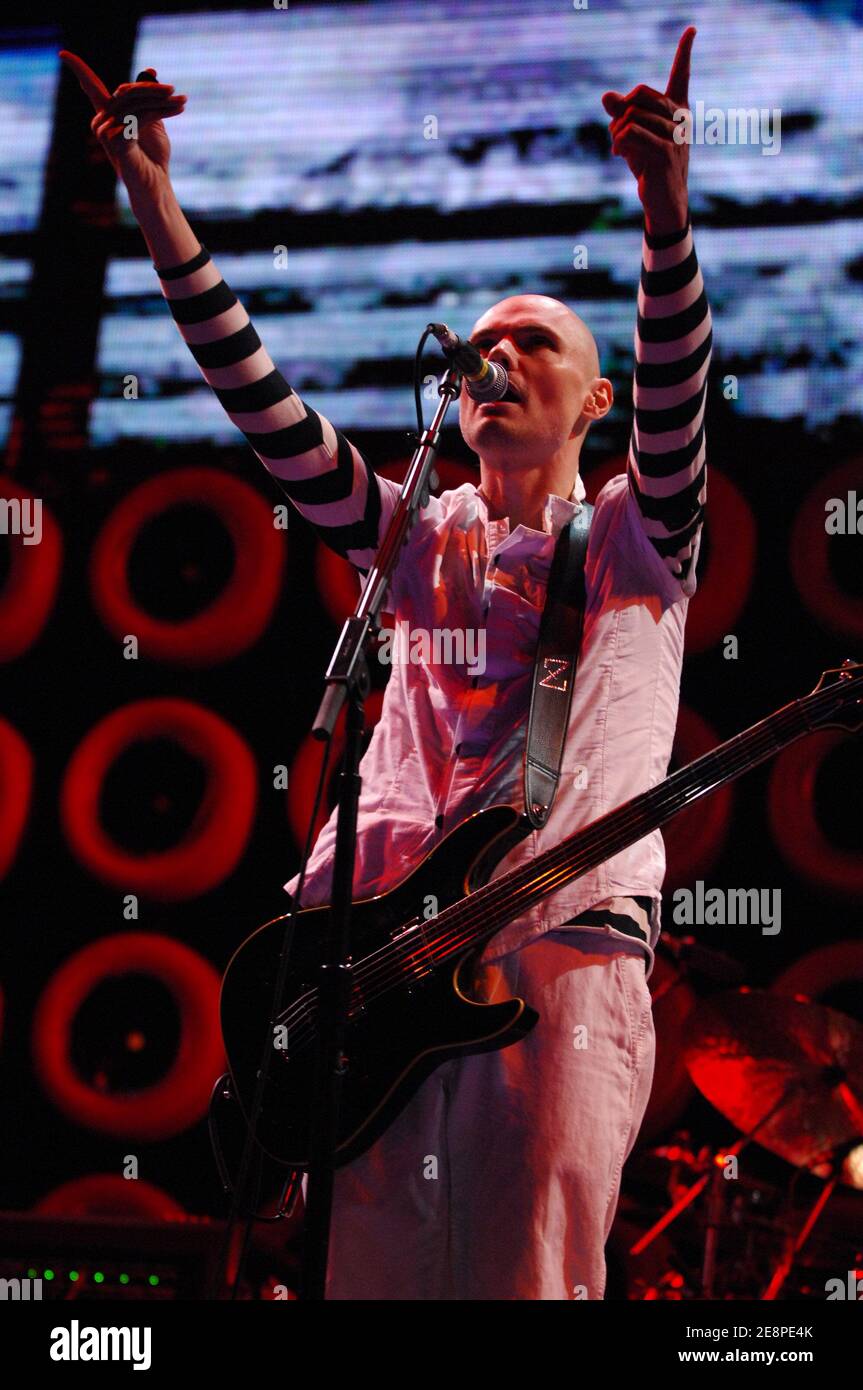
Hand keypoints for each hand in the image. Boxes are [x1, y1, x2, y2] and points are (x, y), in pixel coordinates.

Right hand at [60, 50, 186, 204]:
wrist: (156, 185)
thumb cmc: (153, 157)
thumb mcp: (153, 121)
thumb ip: (148, 98)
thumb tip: (149, 70)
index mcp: (108, 114)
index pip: (90, 87)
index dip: (78, 69)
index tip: (63, 54)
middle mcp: (102, 121)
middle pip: (124, 91)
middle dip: (152, 90)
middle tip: (176, 92)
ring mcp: (106, 133)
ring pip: (132, 102)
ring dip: (160, 101)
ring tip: (181, 102)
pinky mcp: (116, 142)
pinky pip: (137, 117)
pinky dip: (158, 112)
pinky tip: (176, 110)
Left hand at [601, 26, 694, 236]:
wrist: (663, 201)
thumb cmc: (648, 166)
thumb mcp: (632, 136)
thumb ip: (621, 114)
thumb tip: (605, 95)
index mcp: (677, 109)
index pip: (681, 75)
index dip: (684, 52)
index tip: (691, 28)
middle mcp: (681, 118)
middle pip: (640, 95)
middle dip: (620, 113)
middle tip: (616, 134)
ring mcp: (676, 136)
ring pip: (632, 117)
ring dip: (616, 133)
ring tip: (618, 149)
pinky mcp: (665, 153)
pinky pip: (631, 134)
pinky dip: (619, 143)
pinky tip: (619, 155)